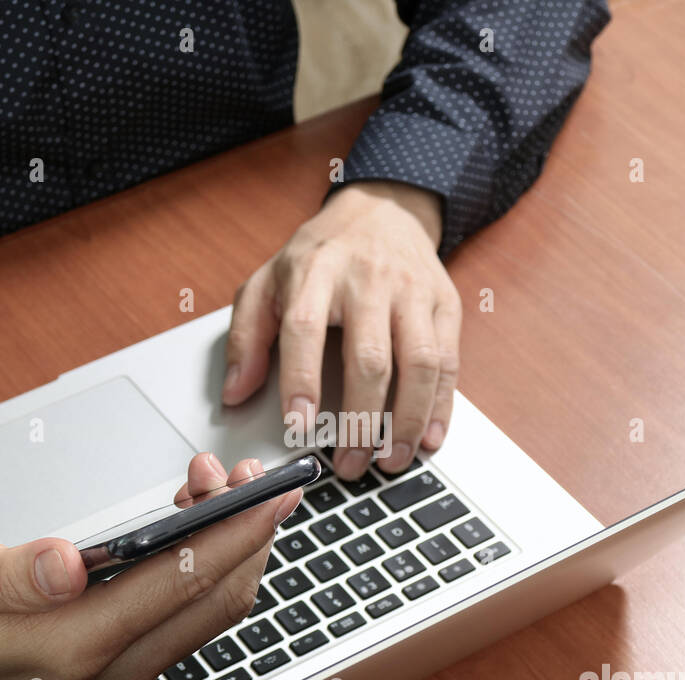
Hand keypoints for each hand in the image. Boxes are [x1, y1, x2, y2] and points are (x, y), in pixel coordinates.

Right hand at [0, 453, 301, 679]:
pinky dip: (206, 564)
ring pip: (209, 608)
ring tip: (215, 482)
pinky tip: (193, 520)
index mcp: (74, 648)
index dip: (235, 535)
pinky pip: (188, 614)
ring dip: (229, 545)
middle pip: (215, 600)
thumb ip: (11, 575)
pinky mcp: (125, 663)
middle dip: (244, 531)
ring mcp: (124, 672)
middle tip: (246, 473)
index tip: (272, 495)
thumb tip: (67, 564)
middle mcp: (113, 671)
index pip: (180, 585)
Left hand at [222, 181, 462, 480]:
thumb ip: (247, 337)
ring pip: (419, 364)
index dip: (301, 381)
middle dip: (360, 421)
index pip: (304, 329)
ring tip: (390, 459)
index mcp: (315, 272)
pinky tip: (428, 437)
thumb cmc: (320, 255)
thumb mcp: (268, 282)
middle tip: (348, 464)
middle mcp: (368, 280)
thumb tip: (235, 392)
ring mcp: (412, 292)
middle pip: (370, 358)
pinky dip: (441, 406)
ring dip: (406, 421)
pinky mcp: (444, 305)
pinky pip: (448, 362)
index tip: (299, 427)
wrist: (383, 210)